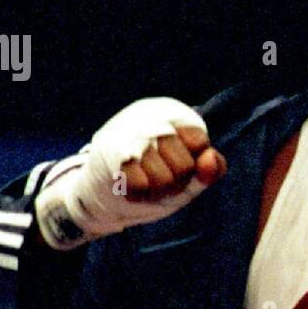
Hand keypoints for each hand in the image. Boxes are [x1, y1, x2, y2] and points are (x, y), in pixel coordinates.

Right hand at [34, 97, 227, 249]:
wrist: (97, 194)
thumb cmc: (152, 180)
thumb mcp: (189, 178)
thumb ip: (210, 170)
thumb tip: (210, 158)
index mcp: (171, 112)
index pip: (200, 143)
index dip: (193, 166)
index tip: (176, 163)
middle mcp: (149, 115)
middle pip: (185, 165)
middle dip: (175, 183)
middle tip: (156, 177)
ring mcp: (128, 132)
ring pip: (165, 180)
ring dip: (156, 193)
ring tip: (143, 182)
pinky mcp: (110, 152)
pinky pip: (141, 187)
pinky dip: (138, 196)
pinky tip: (129, 187)